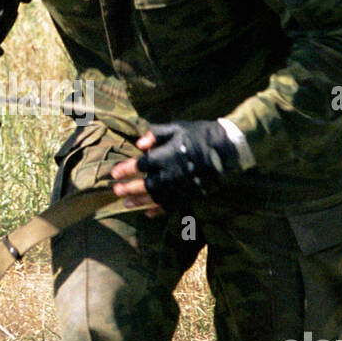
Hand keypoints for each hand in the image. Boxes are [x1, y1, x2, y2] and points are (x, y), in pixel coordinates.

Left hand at [115, 120, 242, 212]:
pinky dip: (158, 210)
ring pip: (157, 198)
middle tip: (115, 191)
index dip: (126, 170)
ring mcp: (182, 186)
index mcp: (168, 155)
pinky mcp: (190, 193)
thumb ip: (156, 135)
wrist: (227, 148)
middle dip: (129, 188)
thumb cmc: (199, 134)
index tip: (114, 173)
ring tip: (125, 204)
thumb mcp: (177, 128)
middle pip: (146, 185)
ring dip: (139, 202)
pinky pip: (172, 205)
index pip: (142, 165)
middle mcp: (173, 173)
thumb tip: (139, 144)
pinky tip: (148, 213)